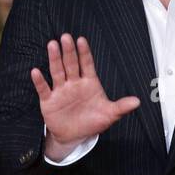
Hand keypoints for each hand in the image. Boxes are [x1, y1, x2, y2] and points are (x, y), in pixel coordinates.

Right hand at [31, 33, 139, 149]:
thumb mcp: (109, 115)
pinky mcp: (49, 101)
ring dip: (55, 59)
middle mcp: (74, 83)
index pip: (87, 64)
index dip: (84, 53)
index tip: (82, 40)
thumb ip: (121, 106)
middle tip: (66, 37)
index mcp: (89, 83)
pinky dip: (40, 81)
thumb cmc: (92, 122)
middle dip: (69, 51)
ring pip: (57, 71)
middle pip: (71, 64)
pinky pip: (44, 89)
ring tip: (52, 45)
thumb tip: (137, 102)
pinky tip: (36, 72)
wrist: (74, 136)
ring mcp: (61, 90)